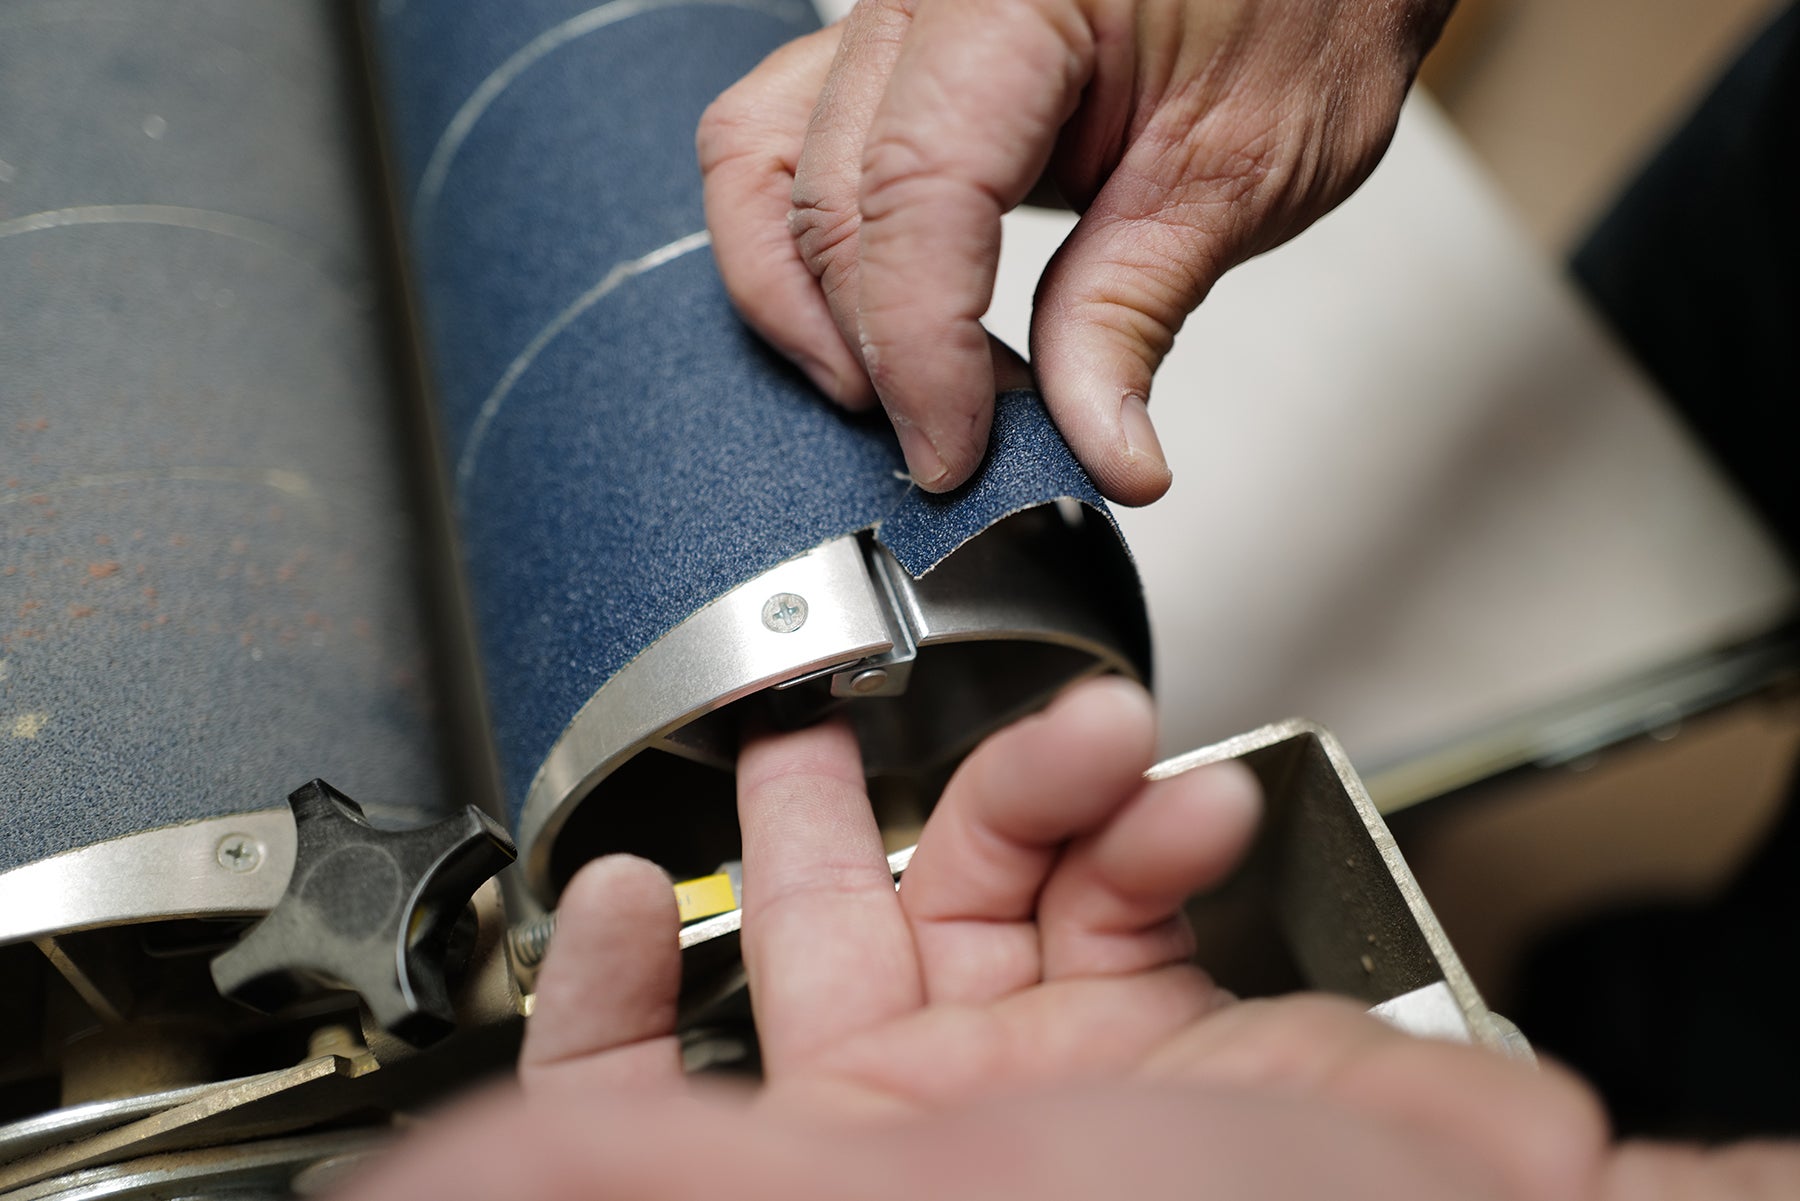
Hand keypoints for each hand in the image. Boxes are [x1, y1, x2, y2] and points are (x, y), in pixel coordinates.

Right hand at [335, 678, 1799, 1200]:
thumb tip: (1546, 1121)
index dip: (1112, 807)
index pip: (1101, 894)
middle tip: (959, 673)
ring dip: (789, 832)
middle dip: (953, 775)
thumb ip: (1412, 1103)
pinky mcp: (727, 1159)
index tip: (1143, 751)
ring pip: (798, 948)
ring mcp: (857, 1122)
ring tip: (793, 728)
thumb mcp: (1323, 1128)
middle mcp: (990, 1089)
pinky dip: (600, 988)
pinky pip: (619, 1079)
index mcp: (1128, 1073)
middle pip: (949, 888)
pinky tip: (618, 900)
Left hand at [519, 676, 1260, 1110]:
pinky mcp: (1171, 1004)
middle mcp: (932, 1127)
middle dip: (813, 812)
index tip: (607, 882)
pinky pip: (1126, 871)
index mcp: (840, 1176)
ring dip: (1036, 782)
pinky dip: (1153, 820)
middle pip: (818, 942)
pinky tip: (1184, 804)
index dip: (606, 1000)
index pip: (659, 1098)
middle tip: (807, 717)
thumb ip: (675, 1163)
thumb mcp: (890, 1200)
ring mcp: (1052, 1065)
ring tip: (1094, 738)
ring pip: (986, 870)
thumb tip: (460, 1167)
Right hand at [697, 0, 1451, 503]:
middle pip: (826, 196)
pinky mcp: (894, 41)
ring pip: (759, 160)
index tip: (953, 456)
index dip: (919, 352)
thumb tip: (1095, 450)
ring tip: (892, 389)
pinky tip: (871, 313)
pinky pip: (782, 133)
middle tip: (962, 441)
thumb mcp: (1245, 168)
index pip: (911, 198)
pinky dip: (806, 242)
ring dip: (804, 301)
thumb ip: (1135, 310)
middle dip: (878, 349)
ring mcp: (893, 4)